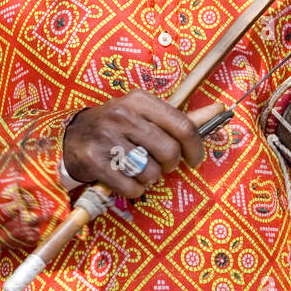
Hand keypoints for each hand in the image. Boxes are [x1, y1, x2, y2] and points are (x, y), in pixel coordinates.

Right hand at [63, 93, 222, 198]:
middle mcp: (122, 115)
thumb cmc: (117, 127)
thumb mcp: (144, 114)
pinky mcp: (93, 160)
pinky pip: (131, 187)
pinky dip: (133, 190)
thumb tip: (219, 110)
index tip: (195, 160)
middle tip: (159, 164)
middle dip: (169, 165)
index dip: (195, 147)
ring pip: (150, 172)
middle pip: (169, 152)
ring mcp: (106, 137)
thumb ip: (180, 117)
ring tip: (135, 168)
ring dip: (148, 178)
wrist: (71, 137)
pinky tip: (124, 179)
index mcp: (139, 100)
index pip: (182, 125)